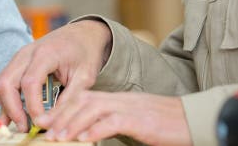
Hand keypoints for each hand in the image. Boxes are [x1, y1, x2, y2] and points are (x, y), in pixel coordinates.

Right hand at [0, 20, 111, 131]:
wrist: (82, 34)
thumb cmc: (84, 53)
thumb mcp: (84, 77)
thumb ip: (68, 99)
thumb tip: (51, 122)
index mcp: (46, 53)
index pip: (30, 83)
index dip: (32, 107)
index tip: (40, 123)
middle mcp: (27, 53)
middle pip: (6, 82)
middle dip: (12, 109)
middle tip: (25, 128)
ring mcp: (19, 57)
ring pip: (0, 83)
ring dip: (7, 105)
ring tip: (22, 123)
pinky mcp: (17, 62)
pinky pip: (4, 82)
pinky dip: (7, 99)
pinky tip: (16, 114)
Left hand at [36, 91, 191, 145]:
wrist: (193, 120)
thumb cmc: (164, 125)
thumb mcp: (134, 121)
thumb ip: (113, 123)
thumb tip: (90, 134)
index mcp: (117, 99)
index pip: (83, 97)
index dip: (63, 108)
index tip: (47, 122)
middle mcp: (120, 99)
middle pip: (83, 100)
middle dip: (61, 114)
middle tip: (44, 129)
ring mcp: (130, 108)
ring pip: (93, 109)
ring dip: (72, 123)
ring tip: (58, 136)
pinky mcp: (140, 120)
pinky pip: (113, 122)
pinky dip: (96, 130)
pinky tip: (84, 139)